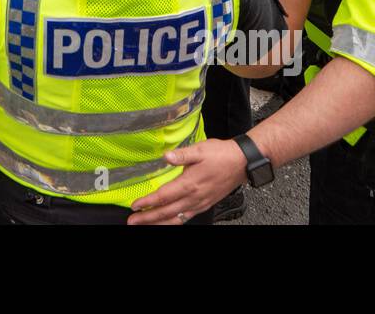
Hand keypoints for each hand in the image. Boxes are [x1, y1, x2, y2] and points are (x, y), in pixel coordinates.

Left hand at [128, 138, 248, 224]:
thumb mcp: (200, 149)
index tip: (134, 206)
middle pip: (167, 212)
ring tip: (145, 225)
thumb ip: (181, 154)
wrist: (242, 163)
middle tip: (132, 221)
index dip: (148, 202)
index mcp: (190, 184)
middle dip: (148, 218)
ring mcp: (200, 203)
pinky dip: (174, 222)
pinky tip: (166, 223)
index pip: (164, 196)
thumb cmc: (221, 155)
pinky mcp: (205, 205)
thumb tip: (166, 156)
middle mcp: (194, 197)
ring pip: (176, 219)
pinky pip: (186, 218)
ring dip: (159, 223)